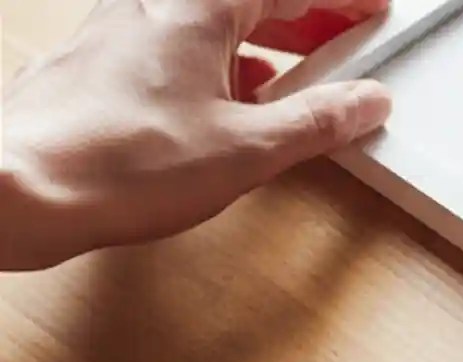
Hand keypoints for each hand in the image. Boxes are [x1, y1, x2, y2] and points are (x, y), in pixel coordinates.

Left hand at [0, 0, 392, 269]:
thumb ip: (316, 122)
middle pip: (249, 1)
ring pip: (210, 24)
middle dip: (306, 19)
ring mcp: (120, 34)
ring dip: (262, 46)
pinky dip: (218, 67)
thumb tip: (365, 102)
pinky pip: (175, 50)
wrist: (18, 190)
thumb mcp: (247, 149)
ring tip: (298, 80)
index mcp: (198, 7)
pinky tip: (228, 107)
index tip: (375, 9)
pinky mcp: (98, 69)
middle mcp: (154, 6)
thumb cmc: (116, 163)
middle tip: (347, 38)